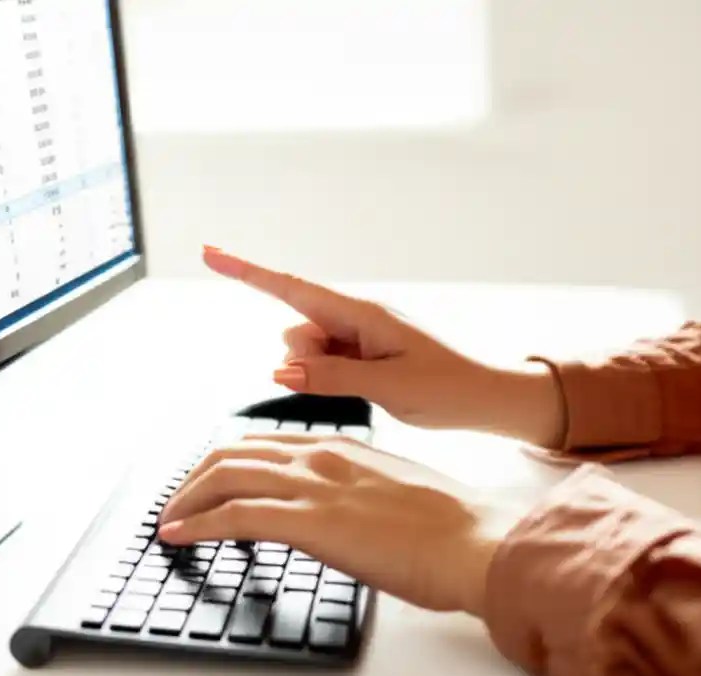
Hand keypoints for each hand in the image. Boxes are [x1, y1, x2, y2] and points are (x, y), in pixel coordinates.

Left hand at [158, 433, 526, 615]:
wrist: (477, 540)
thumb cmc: (448, 525)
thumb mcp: (388, 492)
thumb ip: (350, 490)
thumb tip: (328, 510)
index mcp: (338, 446)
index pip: (261, 442)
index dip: (223, 462)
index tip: (204, 482)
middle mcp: (319, 456)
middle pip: (231, 453)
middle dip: (193, 478)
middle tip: (176, 503)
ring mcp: (313, 485)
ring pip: (224, 476)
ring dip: (185, 499)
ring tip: (168, 521)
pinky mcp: (310, 520)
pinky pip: (235, 516)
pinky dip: (198, 524)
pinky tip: (179, 537)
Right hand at [202, 246, 563, 447]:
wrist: (491, 397)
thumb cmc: (450, 388)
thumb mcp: (388, 388)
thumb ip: (331, 377)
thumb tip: (281, 370)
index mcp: (362, 313)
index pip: (290, 289)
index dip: (246, 272)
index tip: (208, 253)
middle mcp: (356, 317)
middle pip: (296, 332)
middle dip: (304, 361)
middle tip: (358, 382)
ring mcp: (360, 335)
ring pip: (308, 352)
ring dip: (322, 374)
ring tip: (374, 386)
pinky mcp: (364, 353)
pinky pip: (327, 363)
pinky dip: (335, 378)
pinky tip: (374, 387)